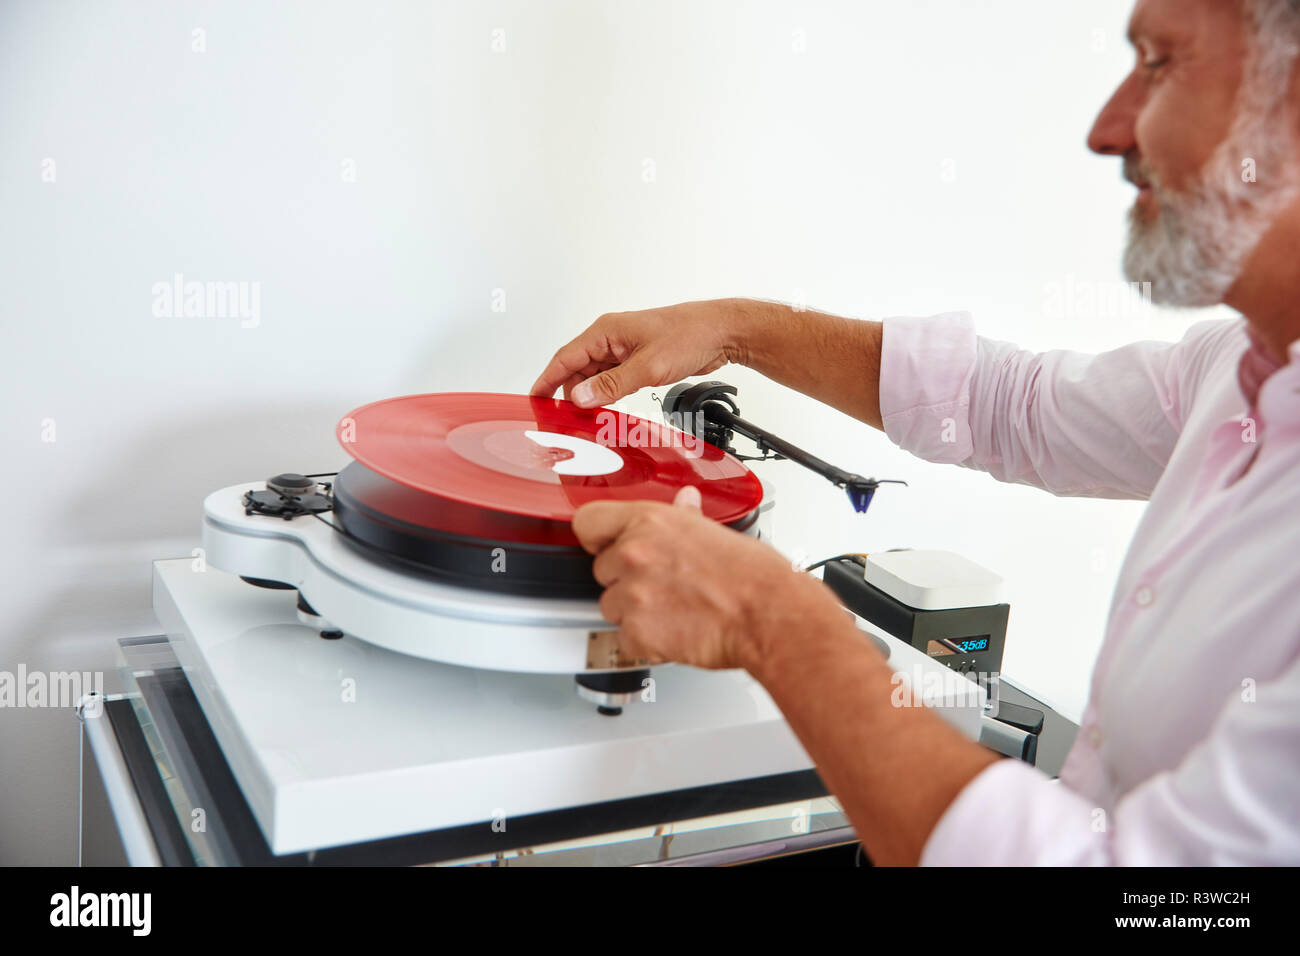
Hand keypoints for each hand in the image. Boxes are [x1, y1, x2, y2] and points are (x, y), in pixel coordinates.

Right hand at [530, 300, 752, 407]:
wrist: (720, 332)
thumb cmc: (689, 335)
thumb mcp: (647, 366)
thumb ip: (612, 384)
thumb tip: (580, 397)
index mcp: (605, 331)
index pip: (564, 358)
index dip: (546, 380)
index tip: (534, 399)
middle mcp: (610, 338)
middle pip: (576, 369)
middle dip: (570, 394)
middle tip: (565, 420)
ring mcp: (624, 349)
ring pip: (594, 376)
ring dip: (591, 395)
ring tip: (588, 417)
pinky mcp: (636, 359)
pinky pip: (612, 378)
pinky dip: (607, 393)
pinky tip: (609, 408)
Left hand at [571, 485, 844, 670]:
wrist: (766, 614)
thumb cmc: (751, 575)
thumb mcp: (715, 530)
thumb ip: (685, 516)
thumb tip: (684, 500)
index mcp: (650, 521)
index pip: (587, 522)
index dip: (598, 539)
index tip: (608, 547)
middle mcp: (635, 553)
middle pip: (601, 570)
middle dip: (626, 581)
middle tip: (664, 587)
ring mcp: (633, 594)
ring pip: (611, 607)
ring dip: (635, 614)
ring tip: (674, 611)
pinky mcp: (637, 631)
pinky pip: (625, 640)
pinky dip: (646, 643)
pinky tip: (675, 632)